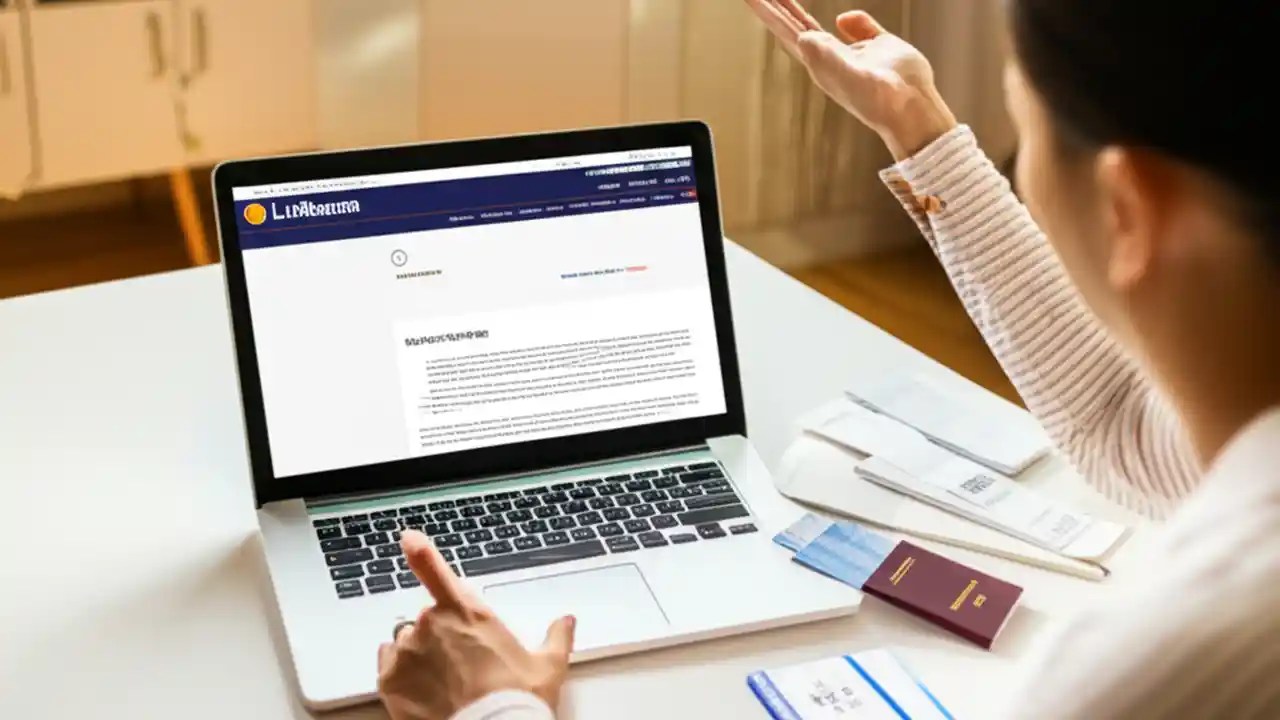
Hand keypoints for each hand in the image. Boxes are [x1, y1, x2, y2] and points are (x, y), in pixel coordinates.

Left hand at [377, 530, 575, 719]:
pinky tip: (419, 689)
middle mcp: (433, 623)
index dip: (420, 551)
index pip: (436, 570)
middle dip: (440, 633)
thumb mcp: (547, 668)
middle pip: (429, 617)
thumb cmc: (517, 703)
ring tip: (441, 682)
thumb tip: (567, 621)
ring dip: (419, 653)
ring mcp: (408, 650)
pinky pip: (386, 664)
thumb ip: (557, 638)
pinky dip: (399, 672)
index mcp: (469, 612)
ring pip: (406, 641)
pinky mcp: (389, 678)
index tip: (408, 538)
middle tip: (460, 664)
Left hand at [742, 1, 956, 160]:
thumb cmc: (880, 99)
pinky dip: (850, 20)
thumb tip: (805, 37)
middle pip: (793, 26)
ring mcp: (853, 52)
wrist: (913, 107)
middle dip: (776, 8)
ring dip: (797, 10)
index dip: (769, 12)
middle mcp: (830, 57)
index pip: (787, 30)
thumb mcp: (848, 75)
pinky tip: (842, 18)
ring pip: (817, 25)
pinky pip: (856, 27)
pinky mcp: (879, 48)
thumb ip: (826, 55)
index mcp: (819, 61)